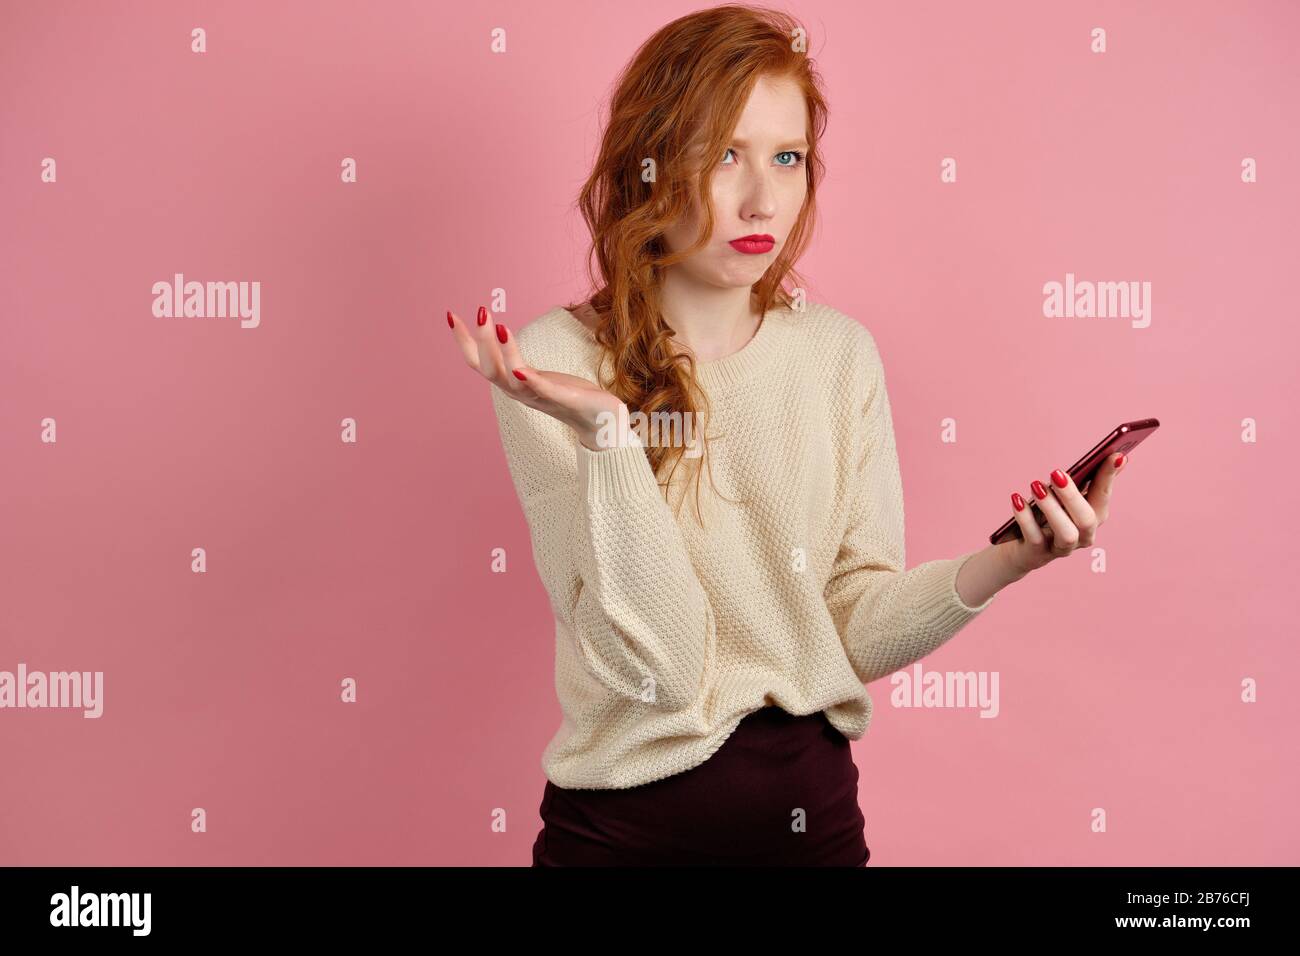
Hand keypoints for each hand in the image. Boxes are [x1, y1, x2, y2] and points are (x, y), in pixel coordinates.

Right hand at [446, 305, 632, 449]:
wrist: (600, 422)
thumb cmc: (568, 395)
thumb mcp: (537, 376)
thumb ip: (518, 363)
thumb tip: (501, 337)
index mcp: (513, 383)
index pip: (480, 362)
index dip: (464, 341)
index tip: (451, 315)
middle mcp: (519, 392)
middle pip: (490, 369)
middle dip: (481, 341)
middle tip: (479, 312)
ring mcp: (539, 398)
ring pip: (512, 377)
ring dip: (504, 353)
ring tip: (499, 326)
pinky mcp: (563, 400)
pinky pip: (542, 391)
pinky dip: (530, 381)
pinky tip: (520, 369)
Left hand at [1000, 453, 1126, 576]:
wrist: (1018, 549)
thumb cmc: (1045, 515)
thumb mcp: (1062, 496)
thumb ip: (1085, 480)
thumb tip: (1114, 455)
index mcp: (1093, 517)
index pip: (1103, 496)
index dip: (1109, 477)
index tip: (1115, 455)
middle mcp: (1083, 536)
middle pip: (1086, 519)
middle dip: (1072, 495)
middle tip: (1055, 473)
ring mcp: (1061, 548)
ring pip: (1066, 533)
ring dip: (1051, 508)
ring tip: (1035, 485)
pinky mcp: (1038, 555)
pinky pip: (1034, 537)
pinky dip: (1025, 518)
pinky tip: (1017, 499)